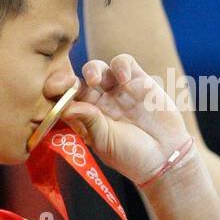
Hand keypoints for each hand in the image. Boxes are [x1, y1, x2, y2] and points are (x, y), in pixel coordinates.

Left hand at [64, 54, 191, 187]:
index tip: (53, 91)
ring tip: (97, 81)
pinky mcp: (139, 80)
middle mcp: (99, 102)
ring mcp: (119, 90)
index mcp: (86, 117)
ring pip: (98, 67)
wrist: (166, 156)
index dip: (57, 91)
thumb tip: (65, 107)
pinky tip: (123, 79)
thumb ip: (88, 120)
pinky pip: (123, 62)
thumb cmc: (132, 155)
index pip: (65, 98)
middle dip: (70, 78)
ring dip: (93, 69)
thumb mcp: (105, 141)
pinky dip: (120, 65)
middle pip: (78, 80)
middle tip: (72, 85)